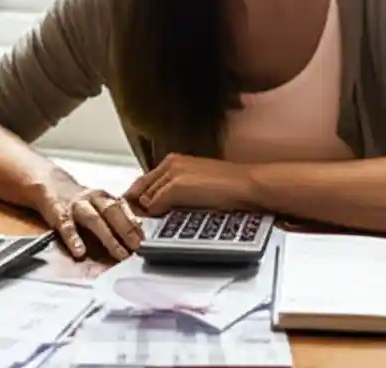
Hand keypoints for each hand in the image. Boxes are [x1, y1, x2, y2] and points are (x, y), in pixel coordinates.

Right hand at [32, 173, 143, 261]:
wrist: (50, 184)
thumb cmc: (80, 200)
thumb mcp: (100, 203)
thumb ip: (118, 213)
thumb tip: (139, 226)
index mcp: (104, 197)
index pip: (123, 210)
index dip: (134, 225)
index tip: (145, 241)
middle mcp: (93, 199)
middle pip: (112, 212)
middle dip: (127, 230)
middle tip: (138, 248)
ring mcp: (76, 206)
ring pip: (94, 219)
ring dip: (108, 237)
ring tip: (119, 254)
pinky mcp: (58, 213)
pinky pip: (67, 226)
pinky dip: (74, 239)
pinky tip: (80, 251)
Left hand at [123, 153, 254, 215]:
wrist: (247, 185)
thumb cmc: (230, 187)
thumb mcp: (197, 184)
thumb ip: (177, 190)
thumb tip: (160, 205)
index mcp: (174, 161)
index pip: (145, 181)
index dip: (139, 198)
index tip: (139, 211)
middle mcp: (170, 164)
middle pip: (140, 188)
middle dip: (138, 205)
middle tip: (138, 221)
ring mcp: (171, 174)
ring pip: (145, 197)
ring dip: (146, 212)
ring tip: (150, 225)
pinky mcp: (175, 186)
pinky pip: (154, 204)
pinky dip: (155, 214)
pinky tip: (163, 221)